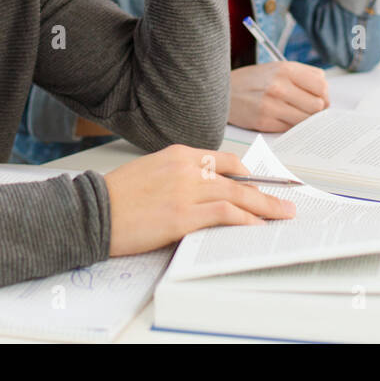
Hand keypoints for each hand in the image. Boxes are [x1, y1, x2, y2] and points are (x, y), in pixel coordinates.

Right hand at [104, 145, 295, 255]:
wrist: (93, 210)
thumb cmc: (118, 196)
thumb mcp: (152, 170)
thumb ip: (180, 175)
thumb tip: (205, 191)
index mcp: (179, 153)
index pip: (225, 161)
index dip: (248, 175)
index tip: (262, 184)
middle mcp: (187, 167)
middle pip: (238, 179)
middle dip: (267, 192)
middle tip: (287, 202)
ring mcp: (186, 191)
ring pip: (238, 196)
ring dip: (265, 208)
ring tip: (282, 216)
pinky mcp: (182, 216)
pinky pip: (224, 215)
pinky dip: (245, 221)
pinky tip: (257, 227)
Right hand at [228, 62, 329, 132]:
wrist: (220, 90)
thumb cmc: (253, 80)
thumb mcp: (276, 68)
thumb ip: (302, 77)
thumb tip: (326, 96)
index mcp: (285, 69)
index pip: (322, 86)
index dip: (324, 95)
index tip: (319, 99)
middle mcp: (279, 86)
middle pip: (318, 105)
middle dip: (316, 110)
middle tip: (306, 109)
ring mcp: (271, 105)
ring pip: (306, 120)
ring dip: (303, 120)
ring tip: (293, 114)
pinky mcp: (264, 121)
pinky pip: (290, 129)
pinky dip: (289, 126)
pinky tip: (280, 118)